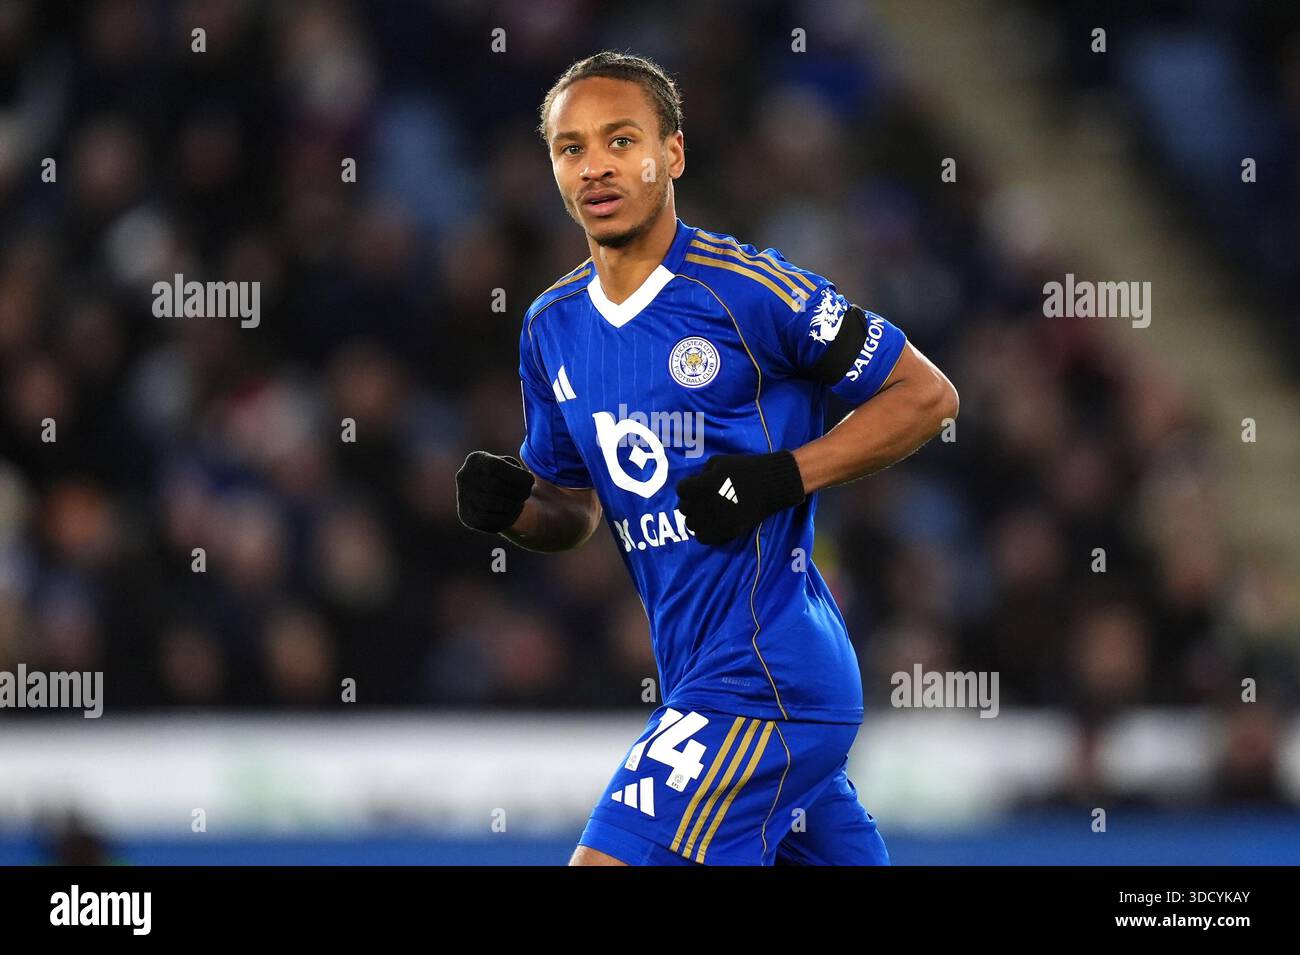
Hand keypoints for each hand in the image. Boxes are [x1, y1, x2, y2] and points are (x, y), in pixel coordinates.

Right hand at [456, 451, 535, 532]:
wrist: (488, 497)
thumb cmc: (505, 478)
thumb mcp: (510, 466)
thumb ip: (517, 469)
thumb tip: (527, 480)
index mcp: (476, 460)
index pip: (495, 467)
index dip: (517, 475)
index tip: (531, 481)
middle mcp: (464, 477)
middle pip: (495, 486)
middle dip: (517, 492)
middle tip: (527, 494)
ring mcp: (463, 498)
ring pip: (493, 503)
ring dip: (513, 505)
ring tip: (520, 503)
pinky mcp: (467, 517)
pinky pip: (490, 520)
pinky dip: (508, 518)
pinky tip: (513, 513)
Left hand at [674, 450, 805, 544]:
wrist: (769, 485)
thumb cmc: (744, 468)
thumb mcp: (719, 462)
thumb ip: (703, 473)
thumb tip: (696, 482)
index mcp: (699, 486)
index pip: (681, 490)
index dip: (687, 487)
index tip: (695, 485)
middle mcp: (702, 505)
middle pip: (684, 508)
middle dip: (690, 502)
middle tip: (701, 499)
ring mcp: (713, 521)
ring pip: (691, 525)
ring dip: (696, 518)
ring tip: (705, 513)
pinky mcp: (725, 531)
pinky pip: (703, 538)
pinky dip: (704, 532)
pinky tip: (711, 524)